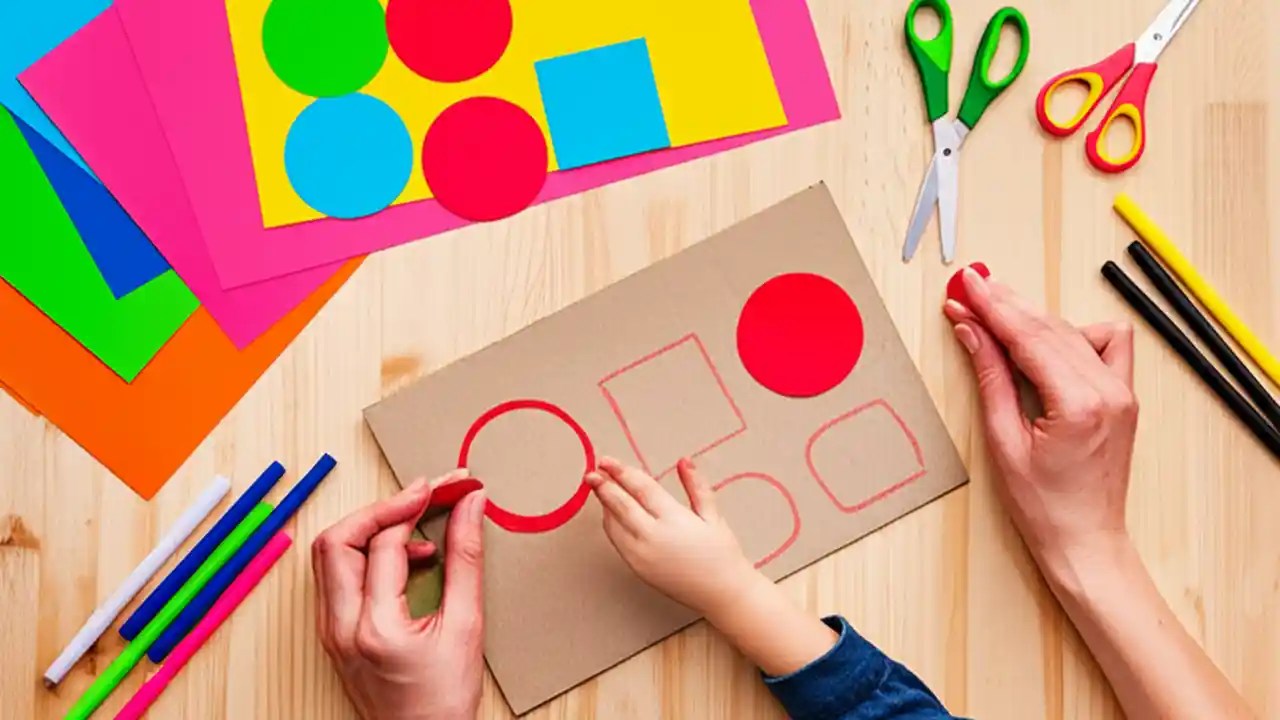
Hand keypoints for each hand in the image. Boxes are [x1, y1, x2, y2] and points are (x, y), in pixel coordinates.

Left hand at [312, 470, 486, 719]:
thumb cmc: (444, 702)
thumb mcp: (467, 625)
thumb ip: (466, 558)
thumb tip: (470, 506)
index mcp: (374, 627)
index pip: (387, 541)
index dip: (420, 503)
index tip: (452, 487)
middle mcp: (340, 628)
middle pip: (338, 538)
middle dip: (384, 507)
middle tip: (425, 494)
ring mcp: (331, 631)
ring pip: (331, 554)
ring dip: (372, 529)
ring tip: (420, 528)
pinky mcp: (334, 633)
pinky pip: (339, 575)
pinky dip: (368, 554)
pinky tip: (408, 558)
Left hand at [586, 457, 838, 676]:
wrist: (722, 594)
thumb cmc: (721, 554)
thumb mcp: (713, 515)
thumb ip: (696, 486)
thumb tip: (684, 461)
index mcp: (674, 520)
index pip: (640, 489)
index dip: (621, 472)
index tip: (606, 461)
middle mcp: (653, 537)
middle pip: (620, 505)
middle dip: (604, 486)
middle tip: (591, 472)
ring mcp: (641, 555)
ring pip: (613, 524)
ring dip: (604, 504)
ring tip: (598, 487)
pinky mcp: (637, 569)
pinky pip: (616, 541)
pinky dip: (610, 524)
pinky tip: (610, 512)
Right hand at [944, 268, 1138, 577]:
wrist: (1085, 541)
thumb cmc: (1046, 507)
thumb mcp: (1004, 442)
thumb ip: (991, 378)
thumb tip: (972, 332)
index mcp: (1080, 404)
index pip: (1028, 337)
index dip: (992, 308)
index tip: (967, 286)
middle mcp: (1109, 391)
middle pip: (1050, 327)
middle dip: (1006, 305)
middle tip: (970, 288)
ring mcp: (1122, 392)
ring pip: (1074, 330)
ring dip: (1033, 317)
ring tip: (996, 310)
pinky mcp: (1124, 395)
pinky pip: (1106, 344)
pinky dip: (1074, 333)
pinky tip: (1046, 340)